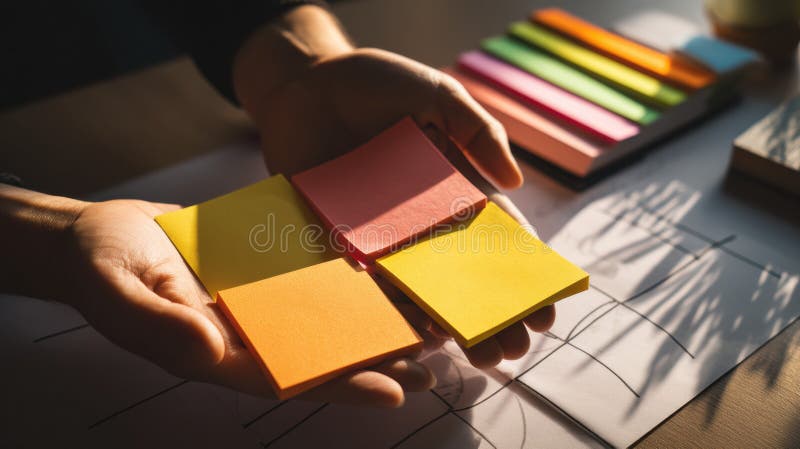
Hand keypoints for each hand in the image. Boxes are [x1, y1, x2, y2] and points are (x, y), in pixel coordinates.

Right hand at [65, 199, 432, 406]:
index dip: (341, 386)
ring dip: (369, 319)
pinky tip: (380, 269)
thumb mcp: (120, 294)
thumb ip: (162, 323)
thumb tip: (212, 349)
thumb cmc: (99, 268)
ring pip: (321, 315)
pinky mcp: (256, 269)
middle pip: (319, 351)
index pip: (289, 377)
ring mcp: (254, 301)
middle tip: (433, 361)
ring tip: (423, 320)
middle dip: (374, 358)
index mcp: (218, 353)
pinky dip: (341, 274)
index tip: (395, 391)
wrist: (94, 236)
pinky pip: (305, 273)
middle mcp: (245, 332)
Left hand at [242, 47, 553, 368]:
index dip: (522, 272)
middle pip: (464, 273)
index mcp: (453, 187)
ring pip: (422, 288)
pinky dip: (393, 310)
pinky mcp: (340, 241)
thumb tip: (515, 182)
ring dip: (451, 323)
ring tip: (480, 357)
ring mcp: (382, 235)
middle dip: (493, 311)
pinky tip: (420, 337)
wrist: (304, 84)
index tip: (546, 307)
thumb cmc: (376, 83)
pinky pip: (368, 283)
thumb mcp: (436, 92)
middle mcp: (422, 219)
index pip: (495, 237)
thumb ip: (477, 129)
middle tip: (516, 349)